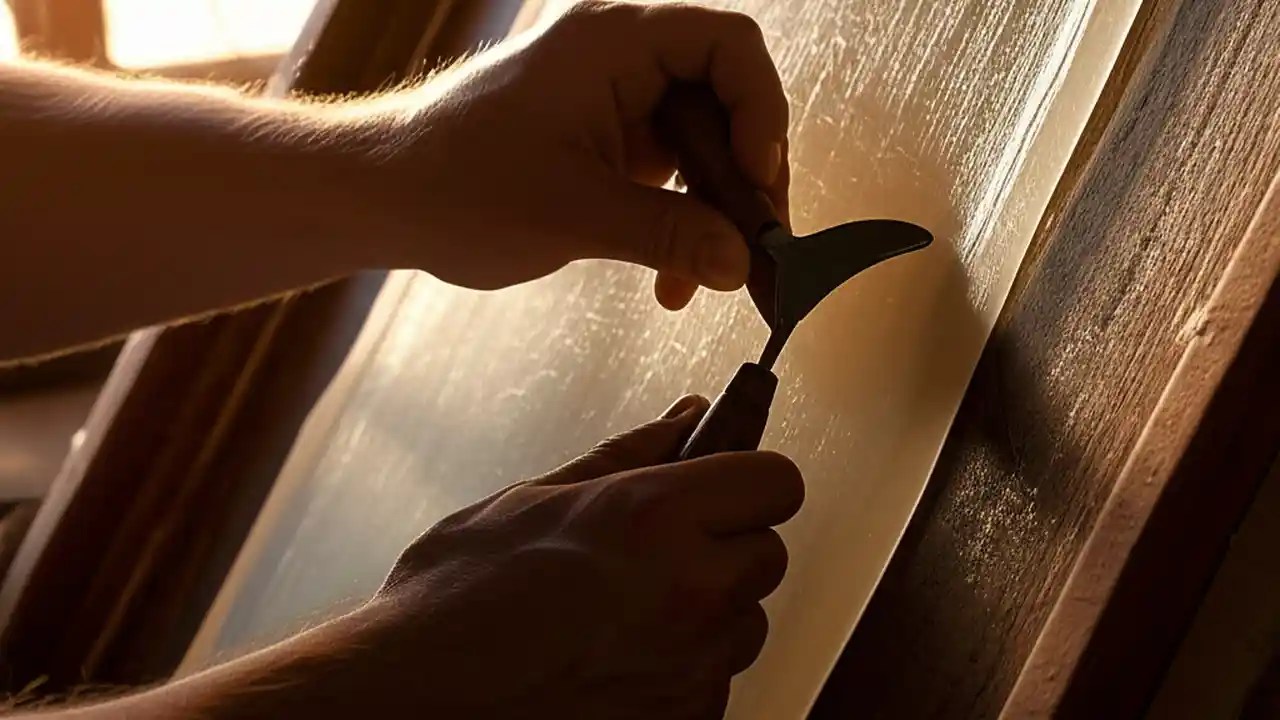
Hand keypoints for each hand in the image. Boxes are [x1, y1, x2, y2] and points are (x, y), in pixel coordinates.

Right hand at [158, 397, 800, 719]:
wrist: (416, 695)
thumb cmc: (455, 600)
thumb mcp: (536, 497)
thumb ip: (630, 455)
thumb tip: (688, 420)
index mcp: (655, 516)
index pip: (776, 480)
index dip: (748, 479)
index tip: (722, 483)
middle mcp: (690, 590)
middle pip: (768, 552)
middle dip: (725, 545)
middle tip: (657, 550)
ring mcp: (691, 664)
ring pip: (746, 621)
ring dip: (708, 610)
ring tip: (626, 609)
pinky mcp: (682, 719)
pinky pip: (715, 679)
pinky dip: (683, 667)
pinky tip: (619, 654)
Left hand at [361, 1, 790, 309]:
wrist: (382, 198)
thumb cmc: (459, 187)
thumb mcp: (574, 214)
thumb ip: (668, 234)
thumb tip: (744, 264)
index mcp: (615, 41)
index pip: (729, 47)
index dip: (761, 112)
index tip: (755, 184)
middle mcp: (623, 59)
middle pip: (725, 103)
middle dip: (743, 183)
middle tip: (755, 252)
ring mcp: (614, 101)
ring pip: (700, 149)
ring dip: (712, 216)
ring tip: (706, 282)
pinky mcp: (603, 142)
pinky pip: (667, 175)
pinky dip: (678, 224)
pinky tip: (672, 282)